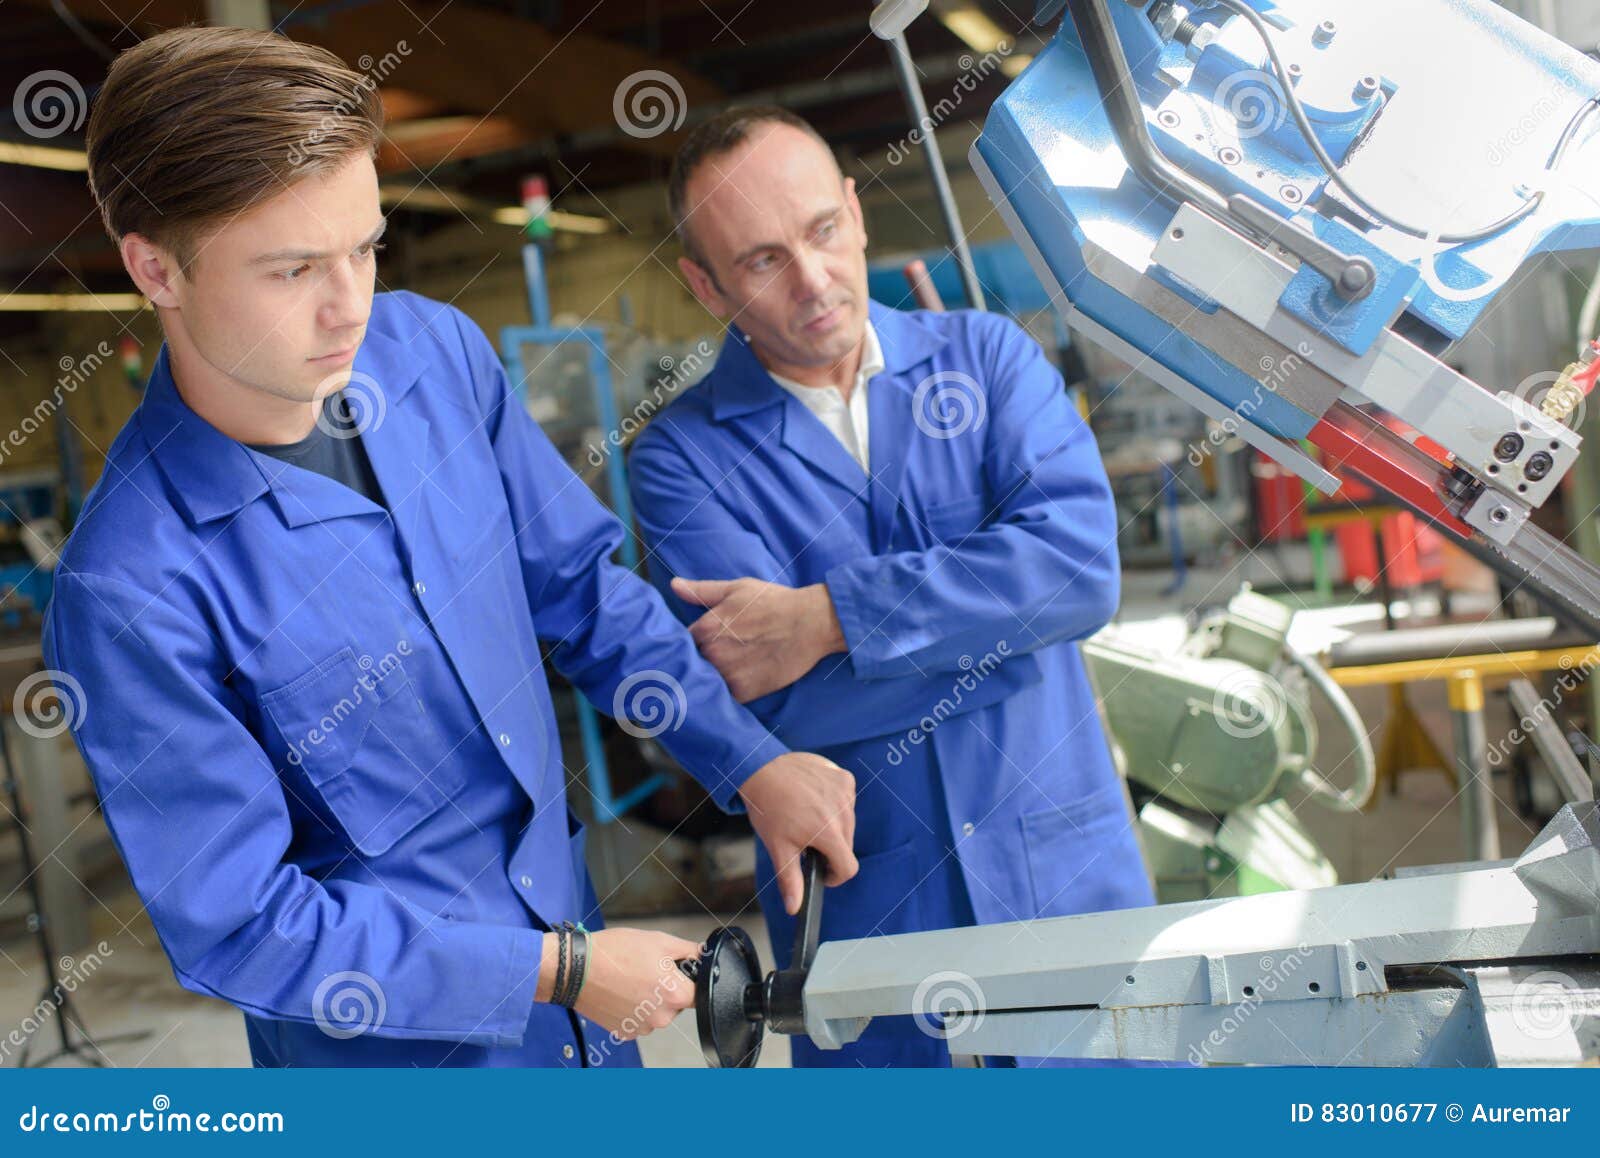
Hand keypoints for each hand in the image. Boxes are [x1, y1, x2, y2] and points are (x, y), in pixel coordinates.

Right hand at [537, 928, 699, 1038]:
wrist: (576, 969)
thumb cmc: (614, 953)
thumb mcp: (658, 940)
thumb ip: (689, 950)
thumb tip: (704, 954)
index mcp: (675, 994)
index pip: (698, 991)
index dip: (688, 977)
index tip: (677, 969)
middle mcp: (662, 1017)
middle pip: (677, 1003)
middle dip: (667, 987)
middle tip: (647, 968)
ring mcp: (642, 1028)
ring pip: (657, 1012)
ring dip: (650, 999)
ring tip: (630, 978)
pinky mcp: (625, 1033)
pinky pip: (639, 1020)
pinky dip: (634, 1008)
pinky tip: (621, 992)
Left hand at [671, 577, 845, 701]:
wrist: (811, 623)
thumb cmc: (774, 602)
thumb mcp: (736, 589)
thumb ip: (702, 591)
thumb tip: (674, 585)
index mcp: (705, 629)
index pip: (680, 643)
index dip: (688, 645)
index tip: (697, 645)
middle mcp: (711, 654)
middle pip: (692, 665)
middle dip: (698, 662)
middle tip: (717, 657)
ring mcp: (727, 676)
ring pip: (706, 683)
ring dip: (710, 680)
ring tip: (727, 671)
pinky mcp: (744, 693)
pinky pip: (724, 698)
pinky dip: (726, 694)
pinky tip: (737, 683)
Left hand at [739, 752, 857, 913]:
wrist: (761, 768)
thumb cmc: (768, 809)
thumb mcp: (778, 848)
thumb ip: (791, 880)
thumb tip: (794, 908)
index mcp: (829, 832)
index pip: (848, 867)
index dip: (835, 876)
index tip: (822, 872)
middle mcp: (843, 811)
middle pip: (847, 845)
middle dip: (830, 849)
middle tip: (806, 841)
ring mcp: (845, 791)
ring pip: (848, 823)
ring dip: (833, 826)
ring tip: (807, 818)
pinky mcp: (843, 777)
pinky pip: (846, 800)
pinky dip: (834, 804)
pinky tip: (813, 799)